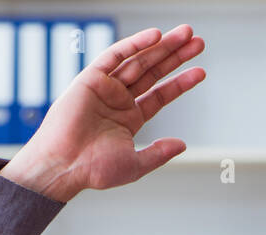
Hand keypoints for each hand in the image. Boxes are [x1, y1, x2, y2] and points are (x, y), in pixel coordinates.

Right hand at [0, 24, 205, 200]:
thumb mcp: (134, 164)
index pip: (160, 95)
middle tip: (199, 42)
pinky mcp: (91, 78)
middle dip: (175, 56)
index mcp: (129, 119)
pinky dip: (135, 44)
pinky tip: (157, 36)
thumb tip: (182, 145)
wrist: (64, 166)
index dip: (180, 83)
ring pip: (139, 60)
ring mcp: (105, 87)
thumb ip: (159, 154)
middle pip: (153, 72)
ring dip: (163, 46)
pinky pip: (116, 55)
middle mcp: (118, 100)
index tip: (200, 72)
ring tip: (187, 34)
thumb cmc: (93, 170)